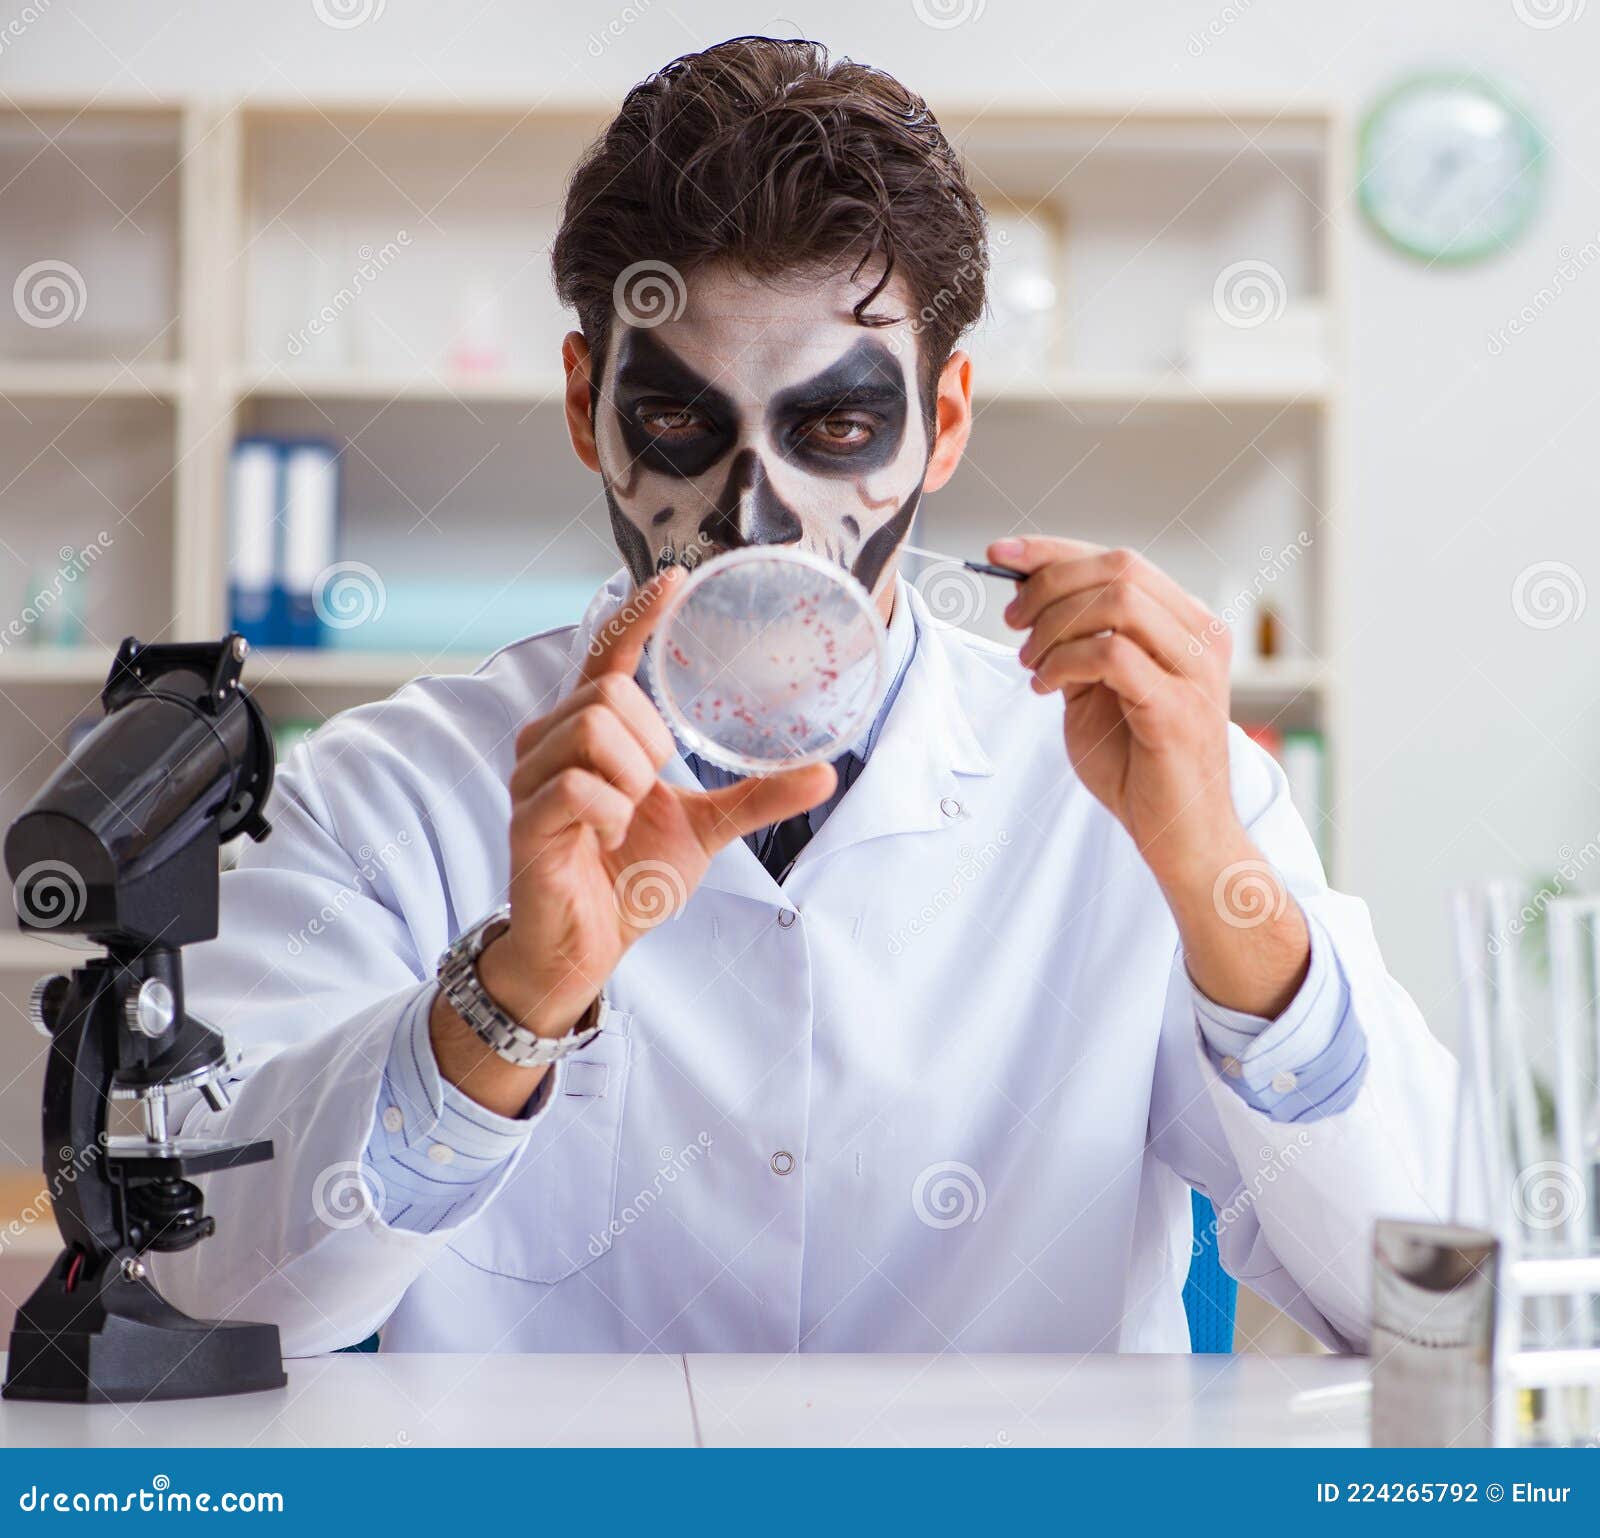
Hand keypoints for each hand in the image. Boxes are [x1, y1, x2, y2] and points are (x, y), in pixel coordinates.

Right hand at [435, 568, 835, 1114]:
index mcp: (589, 732)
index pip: (608, 655)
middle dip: (650, 743)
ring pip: (593, 731)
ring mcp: (531, 778)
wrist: (587, 945)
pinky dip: (610, 813)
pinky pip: (579, 788)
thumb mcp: (704, 829)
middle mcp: (550, 742)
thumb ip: (755, 798)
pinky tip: (608, 839)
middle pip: (609, 695)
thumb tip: (825, 775)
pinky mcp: (526, 819)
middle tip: (652, 789)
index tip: (676, 580)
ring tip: (628, 818)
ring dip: (631, 781)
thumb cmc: (630, 877)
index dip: (636, 614)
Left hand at [992, 535, 1307, 1016]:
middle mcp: (1200, 636)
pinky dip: (1066, 662)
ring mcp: (1195, 670)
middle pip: (1118, 568)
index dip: (1053, 550)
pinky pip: (1112, 654)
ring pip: (1117, 602)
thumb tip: (1027, 595)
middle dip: (1048, 585)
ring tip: (1031, 664)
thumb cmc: (1137, 764)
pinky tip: (1047, 687)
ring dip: (1055, 625)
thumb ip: (1075, 641)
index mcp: (1185, 623)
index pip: (1118, 560)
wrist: (1178, 834)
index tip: (999, 555)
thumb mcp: (1096, 688)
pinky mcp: (1176, 708)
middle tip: (1012, 623)